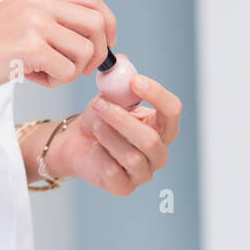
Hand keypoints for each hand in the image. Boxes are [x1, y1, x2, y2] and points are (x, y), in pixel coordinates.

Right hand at [0, 0, 116, 99]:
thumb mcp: (19, 22)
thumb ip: (53, 22)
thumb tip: (97, 39)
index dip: (107, 25)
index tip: (103, 46)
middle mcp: (37, 1)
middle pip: (96, 22)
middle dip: (98, 52)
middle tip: (81, 69)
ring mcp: (33, 22)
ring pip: (85, 50)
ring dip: (73, 71)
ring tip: (46, 73)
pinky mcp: (29, 46)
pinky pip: (67, 71)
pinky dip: (56, 82)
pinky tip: (33, 78)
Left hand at [47, 74, 181, 194]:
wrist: (77, 143)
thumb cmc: (100, 118)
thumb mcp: (110, 96)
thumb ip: (119, 82)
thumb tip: (121, 61)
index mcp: (162, 127)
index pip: (172, 111)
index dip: (156, 95)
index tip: (134, 81)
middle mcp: (158, 152)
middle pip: (151, 139)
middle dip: (122, 120)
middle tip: (99, 104)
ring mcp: (144, 172)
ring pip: (132, 156)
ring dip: (109, 136)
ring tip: (95, 125)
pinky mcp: (125, 187)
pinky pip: (114, 172)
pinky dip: (100, 155)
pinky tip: (94, 149)